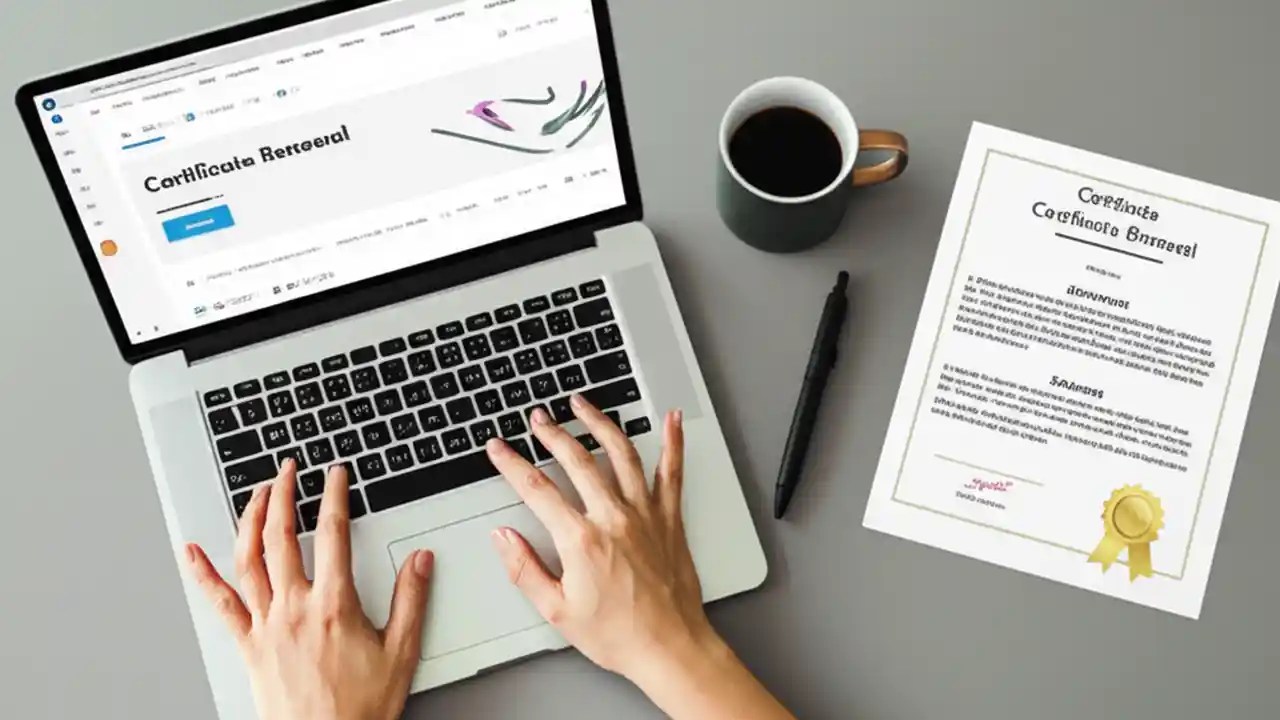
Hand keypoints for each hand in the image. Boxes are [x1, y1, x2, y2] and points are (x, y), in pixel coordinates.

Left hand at [185, 462, 432, 719]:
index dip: (334, 496)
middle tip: (287, 470)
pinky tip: (191, 553)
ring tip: (256, 494)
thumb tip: (420, 560)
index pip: (333, 534)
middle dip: (283, 494)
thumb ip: (411, 600)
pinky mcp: (248, 645)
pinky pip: (220, 604)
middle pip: (281, 536)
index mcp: (334, 605)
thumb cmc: (360, 709)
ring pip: (248, 559)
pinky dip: (202, 575)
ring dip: (249, 519)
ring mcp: (266, 625)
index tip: (334, 474)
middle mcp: (294, 609)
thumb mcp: (401, 652)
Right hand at [485, 398, 793, 719]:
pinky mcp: (670, 519)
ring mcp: (645, 514)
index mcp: (581, 540)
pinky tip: (669, 419)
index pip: (537, 490)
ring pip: (621, 454)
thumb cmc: (618, 635)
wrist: (669, 647)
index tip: (499, 448)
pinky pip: (672, 472)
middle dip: (552, 433)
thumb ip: (525, 569)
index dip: (512, 464)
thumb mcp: (557, 611)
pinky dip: (672, 442)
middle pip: (577, 460)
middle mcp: (613, 518)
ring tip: (583, 405)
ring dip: (600, 423)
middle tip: (538, 418)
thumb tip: (502, 538)